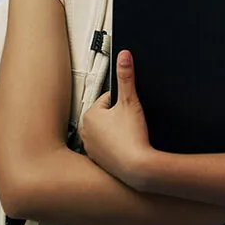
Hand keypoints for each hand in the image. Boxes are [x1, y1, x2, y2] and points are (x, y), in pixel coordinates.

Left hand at [80, 50, 153, 188]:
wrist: (138, 168)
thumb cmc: (132, 139)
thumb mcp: (131, 101)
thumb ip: (126, 76)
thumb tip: (124, 56)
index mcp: (89, 115)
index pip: (108, 98)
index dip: (123, 102)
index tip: (131, 111)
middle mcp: (86, 132)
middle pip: (106, 115)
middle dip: (119, 117)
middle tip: (130, 125)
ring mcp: (91, 148)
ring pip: (107, 132)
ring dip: (117, 132)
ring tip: (129, 137)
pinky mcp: (98, 161)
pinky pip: (107, 148)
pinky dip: (116, 147)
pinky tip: (126, 148)